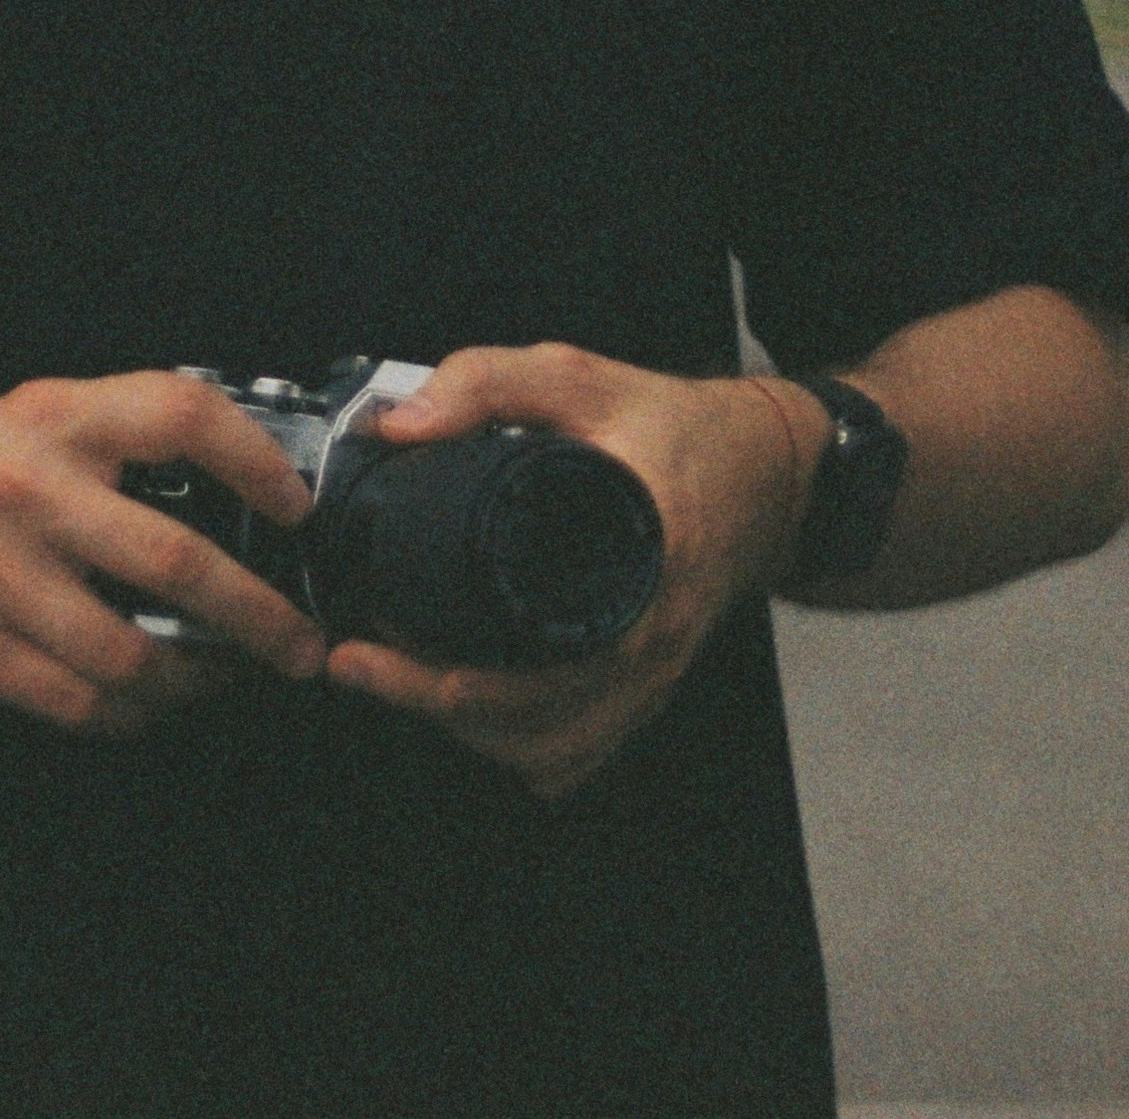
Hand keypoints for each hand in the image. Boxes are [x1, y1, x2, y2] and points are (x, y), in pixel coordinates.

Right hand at [0, 372, 330, 737]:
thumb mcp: (25, 426)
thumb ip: (114, 444)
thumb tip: (242, 499)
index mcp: (52, 417)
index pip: (178, 413)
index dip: (254, 459)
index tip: (298, 508)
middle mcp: (25, 490)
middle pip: (177, 560)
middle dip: (258, 616)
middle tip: (299, 644)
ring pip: (132, 656)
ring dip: (193, 683)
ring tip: (217, 680)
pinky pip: (76, 702)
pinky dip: (126, 715)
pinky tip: (142, 704)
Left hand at [317, 346, 812, 796]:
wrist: (769, 472)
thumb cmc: (679, 429)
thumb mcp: (580, 378)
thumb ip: (485, 383)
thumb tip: (399, 424)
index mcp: (637, 550)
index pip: (537, 640)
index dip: (446, 660)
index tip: (374, 639)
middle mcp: (653, 629)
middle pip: (533, 713)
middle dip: (430, 702)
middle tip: (359, 666)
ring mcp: (656, 669)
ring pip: (555, 748)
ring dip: (470, 735)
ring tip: (400, 690)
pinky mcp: (652, 686)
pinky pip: (585, 751)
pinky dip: (524, 750)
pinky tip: (473, 721)